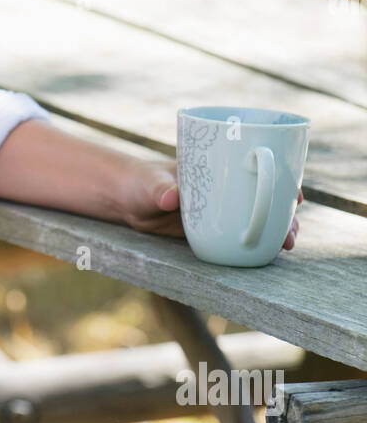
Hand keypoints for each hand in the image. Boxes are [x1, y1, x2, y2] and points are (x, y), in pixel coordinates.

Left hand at [121, 157, 302, 250]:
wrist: (127, 202)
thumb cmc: (140, 182)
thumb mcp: (150, 184)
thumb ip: (160, 189)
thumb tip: (171, 197)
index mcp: (218, 168)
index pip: (258, 170)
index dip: (282, 180)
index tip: (295, 194)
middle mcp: (225, 189)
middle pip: (264, 198)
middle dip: (283, 213)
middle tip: (291, 231)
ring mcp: (220, 210)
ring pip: (255, 219)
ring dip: (274, 230)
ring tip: (286, 245)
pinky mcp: (211, 230)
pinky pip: (238, 235)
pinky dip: (254, 243)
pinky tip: (266, 254)